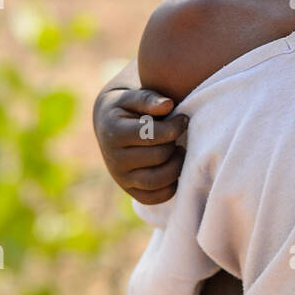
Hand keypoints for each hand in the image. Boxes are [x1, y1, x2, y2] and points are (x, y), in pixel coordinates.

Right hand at [93, 86, 187, 203]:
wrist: (110, 124)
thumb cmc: (129, 107)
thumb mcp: (133, 96)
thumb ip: (149, 99)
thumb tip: (169, 104)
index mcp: (114, 132)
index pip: (151, 135)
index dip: (174, 126)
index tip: (183, 118)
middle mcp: (114, 159)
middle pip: (159, 156)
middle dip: (175, 143)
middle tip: (179, 135)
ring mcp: (121, 178)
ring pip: (158, 180)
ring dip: (176, 165)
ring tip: (179, 150)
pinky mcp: (130, 190)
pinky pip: (155, 197)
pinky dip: (170, 186)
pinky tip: (174, 167)